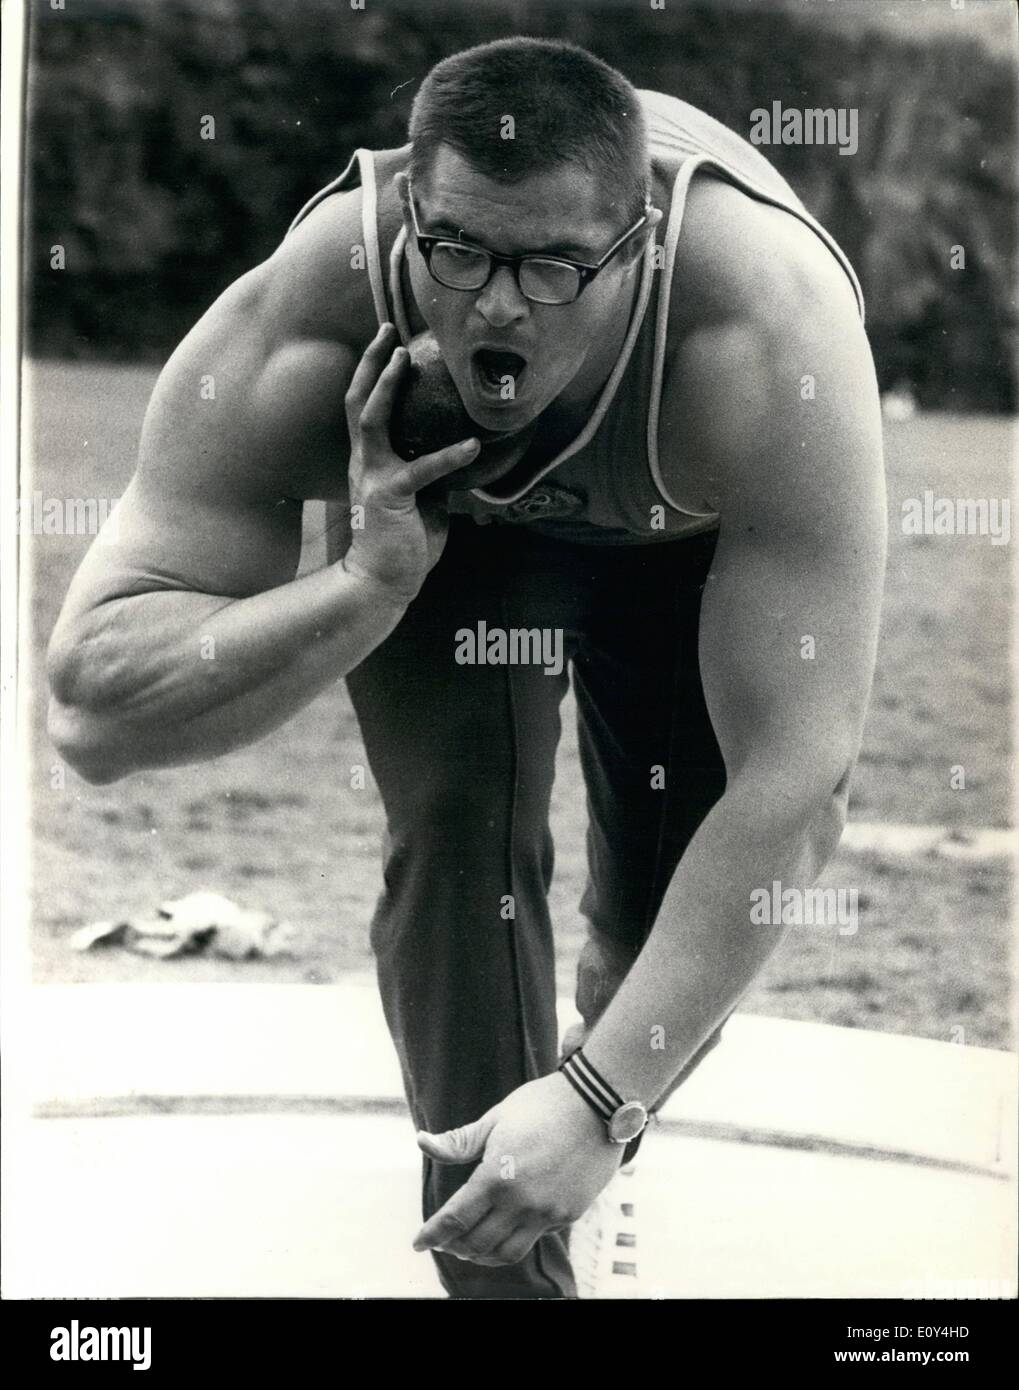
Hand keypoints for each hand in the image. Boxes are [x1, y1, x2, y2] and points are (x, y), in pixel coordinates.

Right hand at [342, 323, 480, 603]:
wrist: (380, 582)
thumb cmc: (403, 543)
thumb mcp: (422, 499)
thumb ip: (433, 472)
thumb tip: (463, 449)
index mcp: (370, 460)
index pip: (366, 406)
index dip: (374, 373)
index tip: (389, 342)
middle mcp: (364, 461)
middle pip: (359, 399)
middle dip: (371, 361)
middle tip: (387, 328)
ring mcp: (374, 476)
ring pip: (372, 418)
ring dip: (385, 384)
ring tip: (403, 356)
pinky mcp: (390, 496)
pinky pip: (423, 470)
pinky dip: (449, 455)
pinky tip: (475, 445)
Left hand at [411, 1073, 622, 1267]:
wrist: (597, 1103)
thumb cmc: (541, 1105)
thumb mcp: (495, 1119)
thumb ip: (459, 1141)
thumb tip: (421, 1142)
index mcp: (497, 1177)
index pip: (455, 1218)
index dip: (432, 1233)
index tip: (417, 1243)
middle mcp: (522, 1202)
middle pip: (478, 1242)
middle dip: (454, 1245)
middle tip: (444, 1241)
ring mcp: (549, 1212)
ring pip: (508, 1252)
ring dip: (484, 1254)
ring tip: (472, 1246)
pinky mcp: (570, 1213)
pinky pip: (537, 1237)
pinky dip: (515, 1238)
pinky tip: (508, 1227)